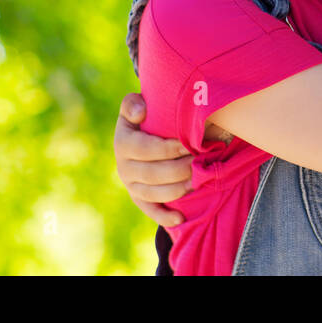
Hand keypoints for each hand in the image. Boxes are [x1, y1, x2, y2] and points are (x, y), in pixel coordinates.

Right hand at [114, 93, 192, 226]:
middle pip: (151, 173)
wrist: (141, 136)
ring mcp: (131, 185)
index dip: (167, 149)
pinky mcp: (139, 198)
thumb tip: (140, 112)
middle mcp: (123, 167)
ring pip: (152, 193)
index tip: (188, 145)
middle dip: (177, 170)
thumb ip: (132, 104)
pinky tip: (181, 218)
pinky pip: (150, 210)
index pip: (144, 149)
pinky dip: (164, 217)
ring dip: (176, 190)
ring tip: (196, 182)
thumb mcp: (135, 107)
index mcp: (123, 143)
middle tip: (198, 165)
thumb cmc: (145, 119)